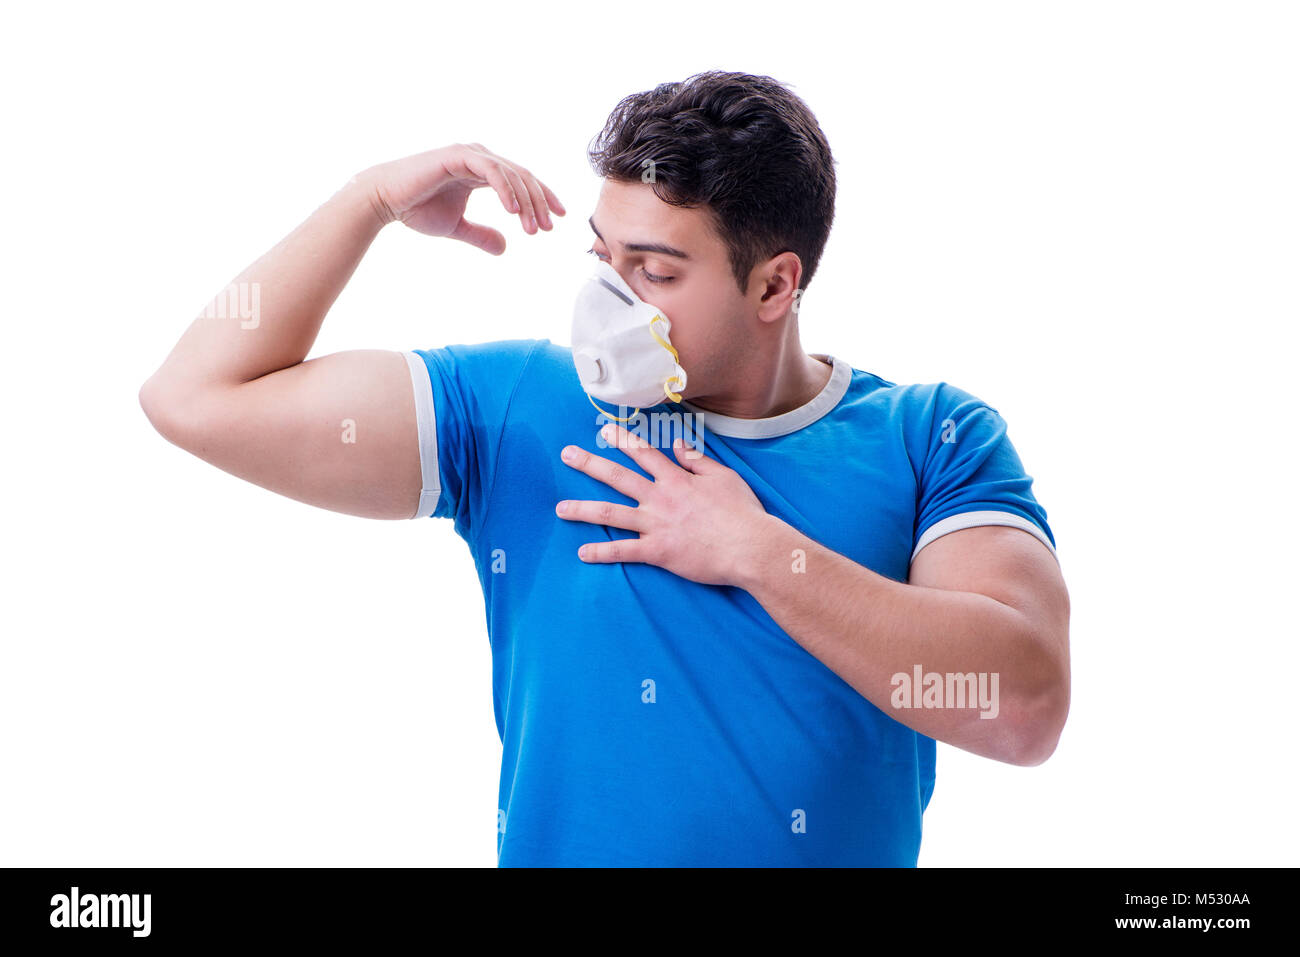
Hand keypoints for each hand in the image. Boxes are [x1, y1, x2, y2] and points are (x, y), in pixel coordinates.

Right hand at [353, 143, 565, 251]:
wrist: (385, 201)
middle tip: (547, 228)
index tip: (558, 219)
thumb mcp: (456, 228)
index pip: (522, 181)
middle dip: (539, 203)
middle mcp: (479, 158)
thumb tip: (505, 248)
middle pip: (523, 177)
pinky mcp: (458, 155)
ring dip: (526, 202)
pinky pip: (492, 170)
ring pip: (512, 174)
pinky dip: (506, 189)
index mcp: (482, 171)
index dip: (543, 198)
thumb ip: (480, 235)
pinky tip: (513, 211)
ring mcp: (470, 153)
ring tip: (532, 228)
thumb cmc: (416, 210)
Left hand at [556, 422, 773, 587]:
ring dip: (583, 509)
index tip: (605, 430)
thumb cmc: (742, 513)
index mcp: (677, 479)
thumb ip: (698, 461)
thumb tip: (680, 444)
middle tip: (567, 455)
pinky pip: (624, 551)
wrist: (750, 546)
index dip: (623, 440)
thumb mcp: (724, 477)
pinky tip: (582, 553)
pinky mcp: (658, 551)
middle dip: (590, 464)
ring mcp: (656, 525)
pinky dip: (602, 552)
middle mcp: (660, 498)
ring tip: (560, 508)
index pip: (644, 453)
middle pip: (618, 477)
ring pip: (612, 514)